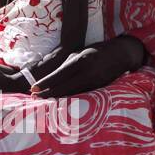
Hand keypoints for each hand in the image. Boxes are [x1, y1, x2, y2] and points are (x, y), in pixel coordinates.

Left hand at [29, 37, 144, 97]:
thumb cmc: (96, 51)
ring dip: (57, 98)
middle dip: (48, 94)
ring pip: (72, 95)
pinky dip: (69, 99)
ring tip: (43, 101)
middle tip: (34, 97)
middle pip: (64, 88)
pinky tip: (59, 102)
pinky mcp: (99, 90)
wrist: (121, 55)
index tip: (33, 89)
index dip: (45, 83)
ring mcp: (94, 84)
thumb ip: (66, 64)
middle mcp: (88, 74)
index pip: (59, 75)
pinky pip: (81, 96)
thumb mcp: (80, 53)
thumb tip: (50, 77)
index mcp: (81, 61)